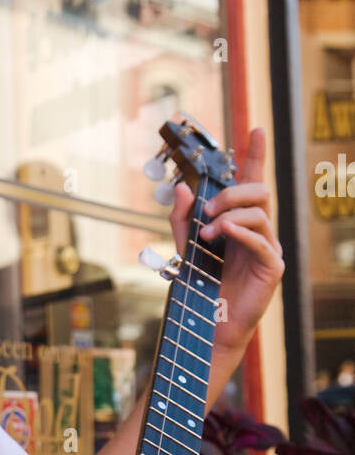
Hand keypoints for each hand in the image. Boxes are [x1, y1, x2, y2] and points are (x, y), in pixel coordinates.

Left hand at [168, 127, 283, 356]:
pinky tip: (223, 235)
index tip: (255, 129)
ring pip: (260, 213)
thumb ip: (182, 218)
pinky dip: (241, 233)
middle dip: (231, 192)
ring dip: (229, 216)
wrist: (207, 324)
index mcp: (239, 221)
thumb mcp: (184, 246)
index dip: (256, 154)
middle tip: (206, 210)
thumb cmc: (200, 285)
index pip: (252, 181)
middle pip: (259, 191)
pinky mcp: (272, 268)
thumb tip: (183, 187)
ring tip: (207, 233)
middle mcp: (258, 231)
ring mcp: (269, 248)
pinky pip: (263, 241)